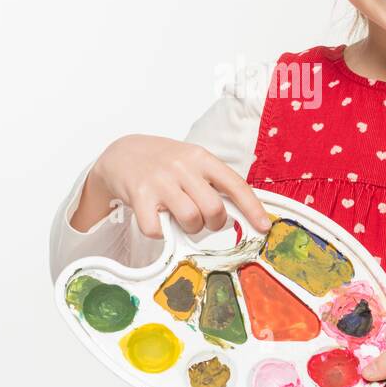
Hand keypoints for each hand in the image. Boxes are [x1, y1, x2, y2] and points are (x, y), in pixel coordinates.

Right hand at [71, 134, 271, 238]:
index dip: (253, 209)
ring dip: (189, 229)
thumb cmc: (163, 162)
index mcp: (201, 158)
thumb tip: (241, 213)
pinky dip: (161, 233)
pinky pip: (158, 229)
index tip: (263, 227)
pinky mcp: (139, 195)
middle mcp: (182, 166)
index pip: (235, 185)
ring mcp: (160, 180)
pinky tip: (158, 222)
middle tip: (203, 221)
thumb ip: (212, 183)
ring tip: (181, 220)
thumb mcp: (191, 161)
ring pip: (190, 219)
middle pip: (213, 209)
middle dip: (213, 223)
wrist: (122, 153)